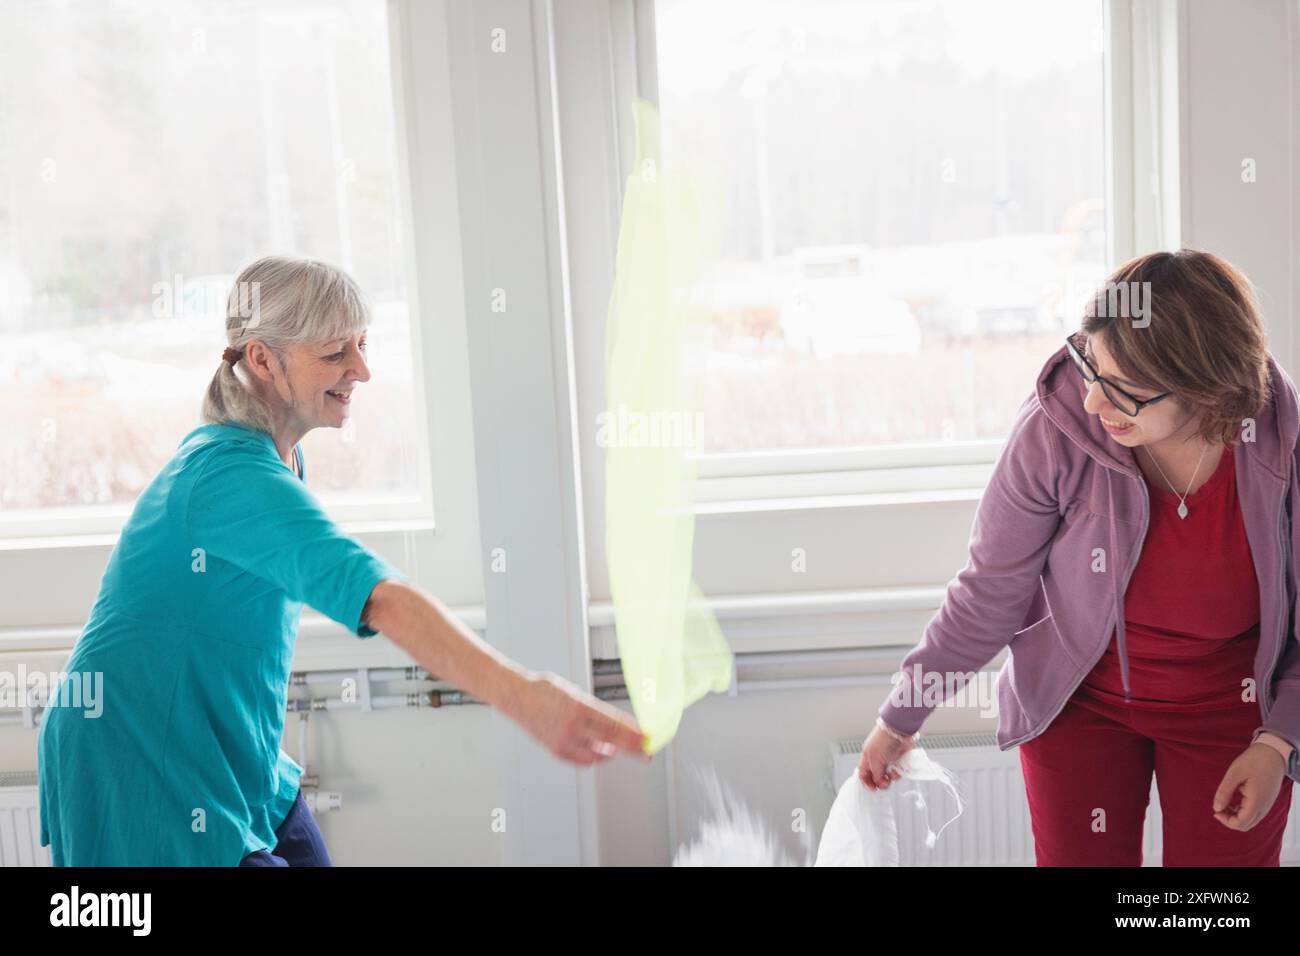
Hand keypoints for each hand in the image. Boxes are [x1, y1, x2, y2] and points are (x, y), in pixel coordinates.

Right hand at [514, 671, 649, 766]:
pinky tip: (595, 747)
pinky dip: (591, 755)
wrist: (517, 697)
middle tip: (647, 753)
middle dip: (632, 748)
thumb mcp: (575, 693)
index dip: (634, 733)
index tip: (649, 738)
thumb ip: (595, 710)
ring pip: (597, 755)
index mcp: (579, 707)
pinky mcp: (556, 751)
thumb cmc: (545, 690)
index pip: (614, 723)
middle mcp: (572, 726)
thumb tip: (617, 725)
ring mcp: (563, 741)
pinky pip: (582, 760)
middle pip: (611, 741)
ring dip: (608, 750)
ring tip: (612, 744)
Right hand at [858, 721, 915, 789]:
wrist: (900, 730)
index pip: (863, 773)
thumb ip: (875, 774)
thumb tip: (878, 782)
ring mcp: (889, 758)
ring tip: (895, 773)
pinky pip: (900, 769)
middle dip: (881, 782)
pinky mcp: (900, 757)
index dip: (867, 782)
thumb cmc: (884, 740)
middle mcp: (878, 758)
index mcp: (868, 757)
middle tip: (886, 783)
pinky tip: (901, 768)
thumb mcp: (875, 760)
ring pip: (889, 774)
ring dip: (892, 777)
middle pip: (877, 776)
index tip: (873, 788)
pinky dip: (901, 771)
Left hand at [1211, 743, 1286, 829]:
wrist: (1273, 752)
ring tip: (1225, 803)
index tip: (1215, 810)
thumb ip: (1224, 792)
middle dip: (1230, 820)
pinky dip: (1242, 811)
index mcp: (1256, 802)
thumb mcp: (1235, 774)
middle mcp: (1264, 807)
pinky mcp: (1266, 800)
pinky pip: (1254, 812)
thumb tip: (1216, 808)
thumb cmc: (1254, 760)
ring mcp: (1267, 804)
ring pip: (1250, 820)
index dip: (1225, 820)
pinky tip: (1234, 801)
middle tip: (1218, 808)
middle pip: (1246, 825)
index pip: (1241, 823)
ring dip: (1236, 816)